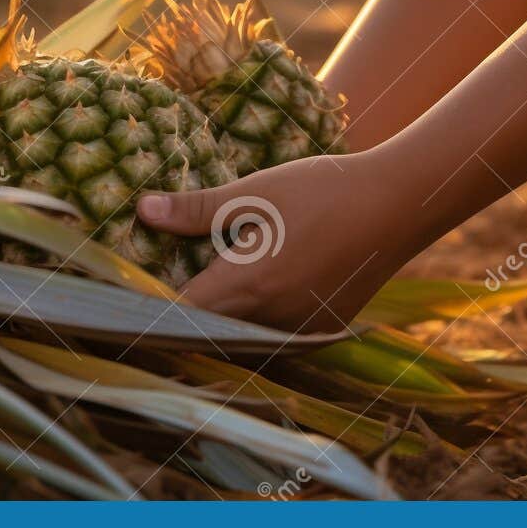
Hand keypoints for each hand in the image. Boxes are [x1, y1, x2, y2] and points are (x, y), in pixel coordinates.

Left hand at [136, 150, 417, 331]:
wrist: (397, 204)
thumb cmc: (323, 191)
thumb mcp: (256, 191)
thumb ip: (197, 209)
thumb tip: (142, 211)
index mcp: (247, 286)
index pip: (179, 315)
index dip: (150, 306)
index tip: (128, 290)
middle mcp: (270, 320)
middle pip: (207, 331)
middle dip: (182, 312)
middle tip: (160, 283)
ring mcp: (299, 329)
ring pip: (240, 337)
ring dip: (220, 319)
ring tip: (204, 284)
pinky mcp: (321, 328)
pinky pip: (272, 335)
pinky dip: (254, 320)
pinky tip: (252, 291)